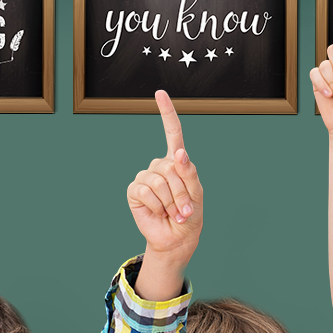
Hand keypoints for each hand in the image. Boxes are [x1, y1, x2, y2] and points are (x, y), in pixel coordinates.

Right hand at [127, 91, 202, 258]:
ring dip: (172, 201)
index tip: (159, 93)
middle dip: (182, 191)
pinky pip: (147, 191)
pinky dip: (158, 205)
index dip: (166, 112)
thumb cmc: (190, 215)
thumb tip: (179, 154)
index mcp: (176, 161)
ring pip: (160, 180)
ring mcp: (145, 176)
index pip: (172, 132)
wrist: (176, 238)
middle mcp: (159, 165)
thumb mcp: (198, 194)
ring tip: (173, 212)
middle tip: (184, 209)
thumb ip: (190, 173)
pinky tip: (159, 212)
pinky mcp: (135, 191)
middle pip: (172, 167)